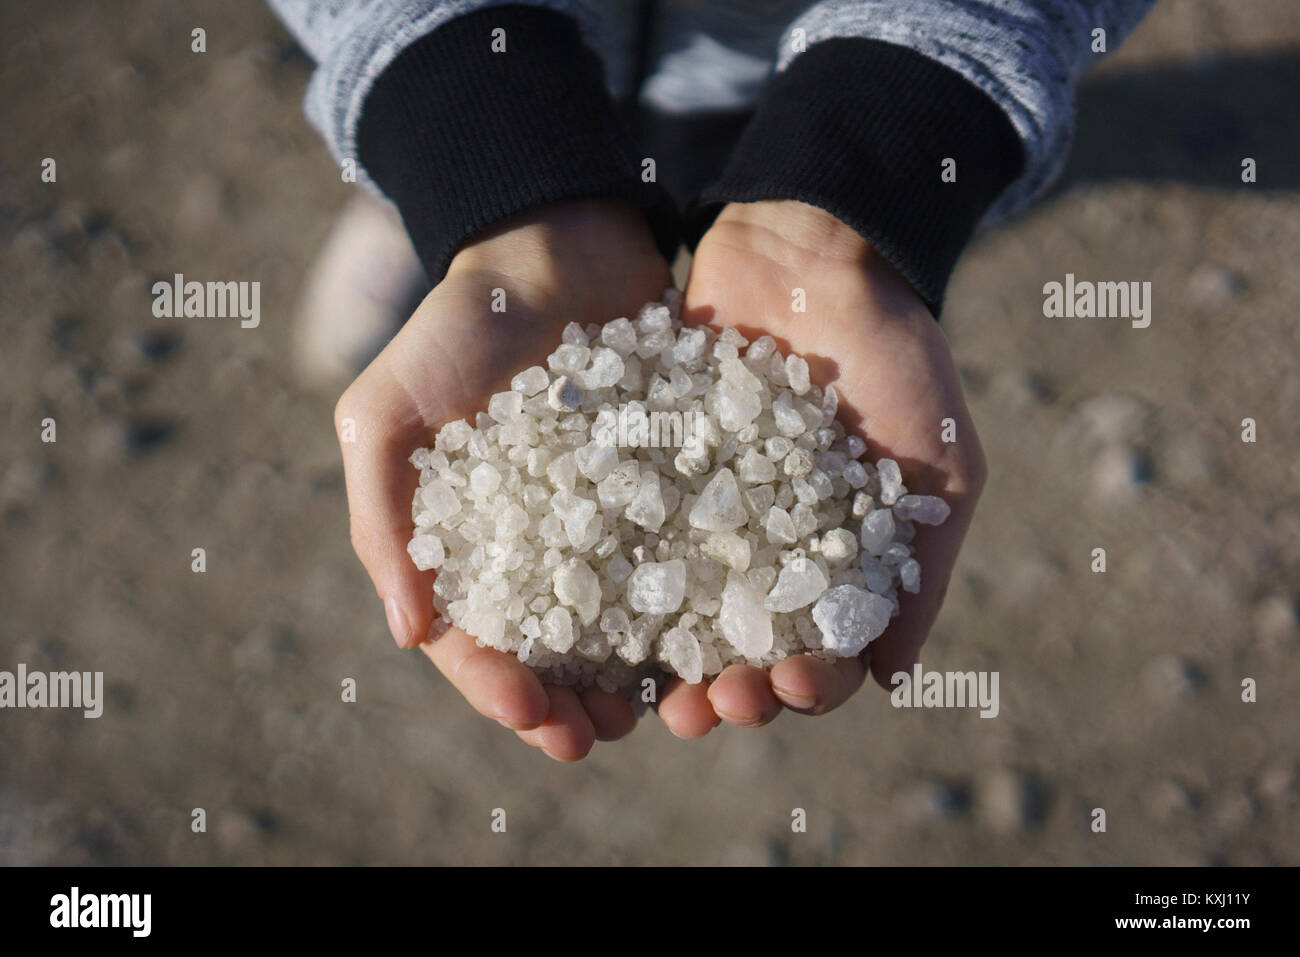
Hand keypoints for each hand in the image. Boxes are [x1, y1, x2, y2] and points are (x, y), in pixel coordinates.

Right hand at [334, 200, 670, 760]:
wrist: (553, 248)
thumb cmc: (456, 328)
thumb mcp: (386, 413)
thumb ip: (381, 518)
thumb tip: (409, 633)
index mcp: (465, 543)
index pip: (474, 641)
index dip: (499, 690)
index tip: (538, 721)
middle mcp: (536, 544)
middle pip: (553, 651)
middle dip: (574, 704)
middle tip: (607, 737)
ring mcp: (604, 519)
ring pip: (622, 622)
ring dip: (640, 674)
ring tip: (669, 706)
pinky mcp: (666, 486)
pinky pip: (682, 558)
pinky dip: (697, 603)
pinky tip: (722, 633)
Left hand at [661, 200, 986, 736]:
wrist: (812, 252)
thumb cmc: (897, 357)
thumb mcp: (940, 461)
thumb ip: (925, 569)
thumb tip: (895, 680)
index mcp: (836, 561)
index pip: (820, 653)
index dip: (804, 688)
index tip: (786, 692)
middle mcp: (765, 549)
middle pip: (739, 647)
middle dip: (723, 688)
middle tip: (697, 710)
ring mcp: (705, 513)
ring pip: (675, 609)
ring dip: (659, 658)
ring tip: (639, 687)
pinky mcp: (652, 470)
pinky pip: (628, 535)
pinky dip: (610, 577)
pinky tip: (586, 608)